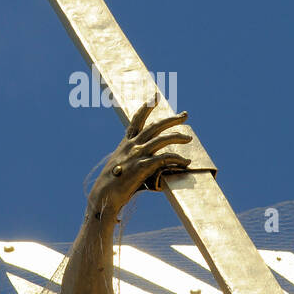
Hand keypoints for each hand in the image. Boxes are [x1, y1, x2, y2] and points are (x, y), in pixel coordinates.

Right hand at [86, 98, 191, 218]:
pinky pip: (164, 158)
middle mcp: (132, 145)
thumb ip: (134, 160)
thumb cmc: (113, 185)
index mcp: (126, 143)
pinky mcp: (142, 166)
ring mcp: (137, 155)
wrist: (104, 196)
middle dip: (171, 119)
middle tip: (185, 115)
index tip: (155, 98)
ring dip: (177, 136)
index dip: (146, 108)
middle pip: (155, 126)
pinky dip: (177, 159)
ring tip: (189, 137)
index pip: (137, 120)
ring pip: (162, 139)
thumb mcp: (121, 166)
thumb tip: (148, 163)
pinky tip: (185, 162)